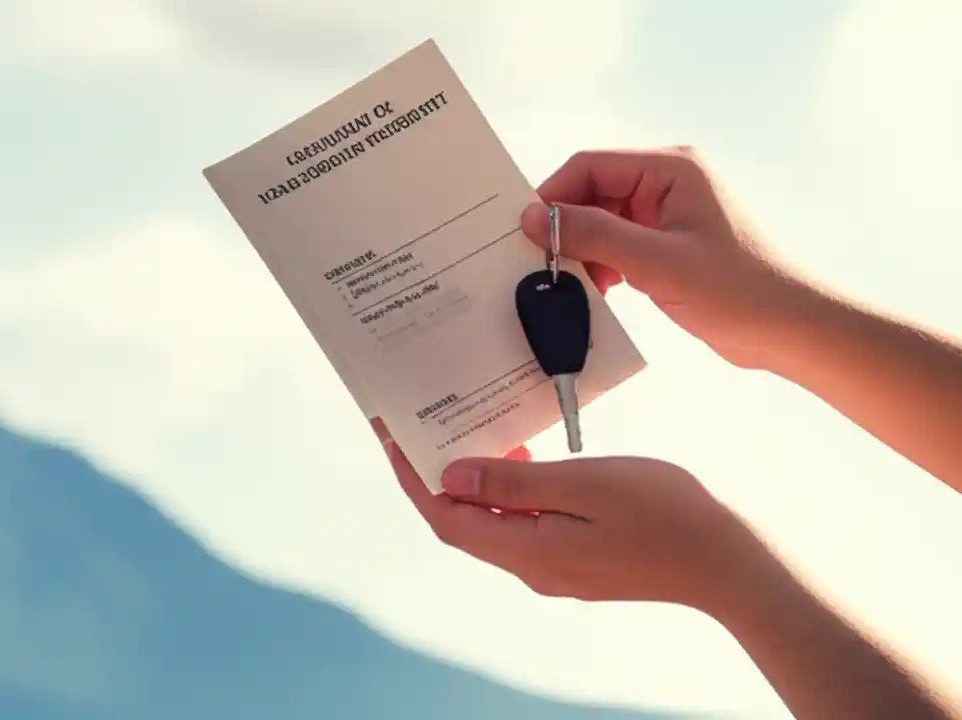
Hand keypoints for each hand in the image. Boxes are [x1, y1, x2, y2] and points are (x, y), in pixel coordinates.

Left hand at [381, 428, 767, 612]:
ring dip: (476, 483)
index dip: (415, 481)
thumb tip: (451, 479)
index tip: (394, 439)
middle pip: (465, 524)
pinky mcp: (579, 560)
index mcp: (528, 552)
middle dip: (437, 478)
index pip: (448, 519)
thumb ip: (513, 483)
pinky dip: (512, 492)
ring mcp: (558, 568)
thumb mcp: (584, 484)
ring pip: (496, 524)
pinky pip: (526, 525)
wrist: (729, 559)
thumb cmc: (664, 513)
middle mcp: (534, 567)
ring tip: (470, 433)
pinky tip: (525, 458)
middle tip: (425, 427)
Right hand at [525, 146, 814, 368]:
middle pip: (594, 192)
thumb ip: (591, 234)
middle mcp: (669, 183)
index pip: (590, 166)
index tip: (522, 233)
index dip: (552, 196)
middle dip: (566, 228)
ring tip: (572, 284)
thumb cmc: (736, 290)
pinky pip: (621, 245)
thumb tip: (531, 216)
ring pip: (604, 221)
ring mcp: (671, 215)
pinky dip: (603, 266)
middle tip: (540, 264)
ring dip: (584, 251)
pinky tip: (597, 292)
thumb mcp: (655, 262)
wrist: (793, 331)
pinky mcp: (672, 246)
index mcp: (671, 168)